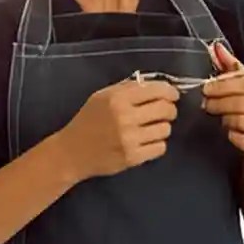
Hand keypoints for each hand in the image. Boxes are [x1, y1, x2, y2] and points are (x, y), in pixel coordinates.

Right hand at [56, 79, 179, 180]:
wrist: (71, 152)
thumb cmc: (88, 120)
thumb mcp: (103, 96)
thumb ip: (129, 88)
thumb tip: (157, 85)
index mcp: (118, 98)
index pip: (158, 90)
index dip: (170, 92)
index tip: (173, 96)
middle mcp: (125, 117)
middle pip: (166, 109)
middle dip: (170, 110)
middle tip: (164, 113)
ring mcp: (129, 139)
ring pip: (166, 129)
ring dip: (162, 128)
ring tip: (151, 129)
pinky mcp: (132, 158)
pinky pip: (161, 147)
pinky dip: (157, 144)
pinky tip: (146, 142)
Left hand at [202, 42, 243, 156]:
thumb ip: (231, 70)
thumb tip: (216, 47)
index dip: (222, 85)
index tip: (206, 89)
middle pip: (241, 102)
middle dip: (219, 103)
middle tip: (205, 105)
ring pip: (241, 121)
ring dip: (225, 121)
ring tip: (219, 120)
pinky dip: (234, 138)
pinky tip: (230, 135)